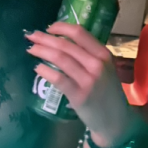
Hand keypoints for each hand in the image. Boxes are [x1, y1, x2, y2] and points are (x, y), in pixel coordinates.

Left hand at [26, 22, 139, 146]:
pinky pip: (58, 78)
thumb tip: (58, 40)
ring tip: (31, 49)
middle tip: (31, 36)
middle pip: (65, 45)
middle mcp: (97, 65)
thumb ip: (87, 54)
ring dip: (41, 51)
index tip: (48, 28)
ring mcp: (88, 80)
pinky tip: (37, 67)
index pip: (79, 33)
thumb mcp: (104, 68)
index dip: (60, 27)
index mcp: (103, 54)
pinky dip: (45, 70)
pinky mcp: (79, 96)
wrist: (116, 121)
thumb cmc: (106, 91)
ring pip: (59, 58)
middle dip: (44, 38)